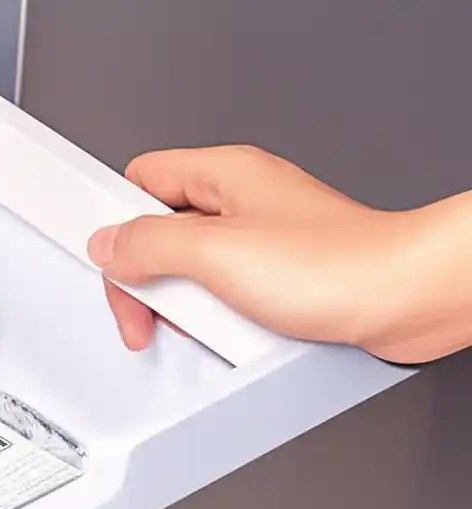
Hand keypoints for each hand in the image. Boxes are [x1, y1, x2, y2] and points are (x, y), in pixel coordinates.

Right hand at [87, 145, 471, 362]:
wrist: (406, 299)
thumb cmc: (336, 265)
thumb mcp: (214, 252)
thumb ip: (148, 244)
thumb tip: (108, 244)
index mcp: (224, 174)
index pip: (139, 182)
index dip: (118, 224)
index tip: (112, 260)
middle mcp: (243, 200)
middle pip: (161, 233)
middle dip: (151, 279)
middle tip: (152, 311)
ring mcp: (263, 238)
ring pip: (193, 270)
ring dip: (189, 304)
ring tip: (208, 319)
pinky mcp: (282, 276)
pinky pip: (227, 295)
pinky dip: (222, 318)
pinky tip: (236, 330)